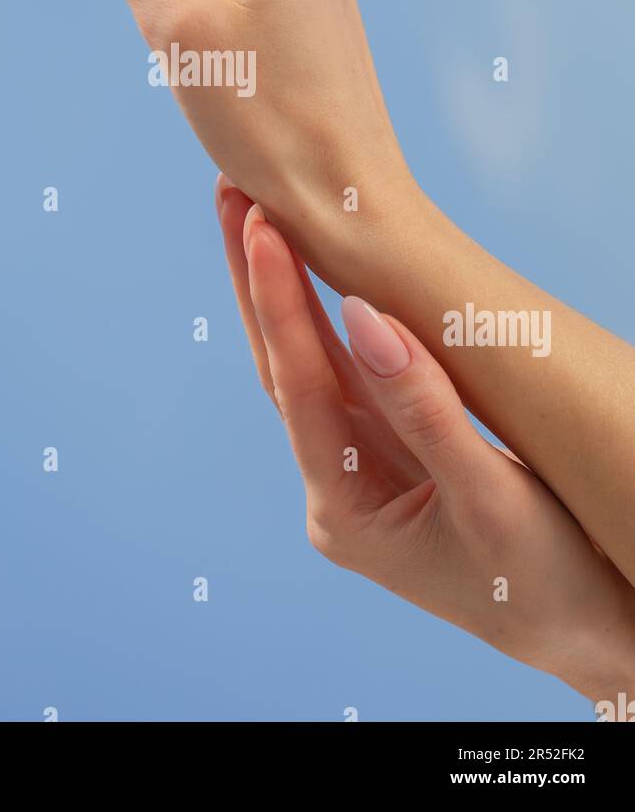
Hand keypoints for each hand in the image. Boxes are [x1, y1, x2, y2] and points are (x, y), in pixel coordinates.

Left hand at [215, 175, 634, 704]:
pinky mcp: (396, 446)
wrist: (589, 629)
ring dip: (287, 287)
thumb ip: (425, 409)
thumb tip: (363, 315)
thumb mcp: (489, 498)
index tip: (259, 224)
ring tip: (259, 210)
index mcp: (345, 510)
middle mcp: (338, 482)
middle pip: (285, 365)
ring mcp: (363, 462)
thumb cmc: (544, 580)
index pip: (299, 388)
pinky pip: (356, 368)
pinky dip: (334, 314)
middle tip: (232, 191)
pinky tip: (318, 266)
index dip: (279, 302)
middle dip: (256, 278)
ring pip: (314, 360)